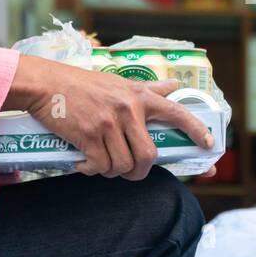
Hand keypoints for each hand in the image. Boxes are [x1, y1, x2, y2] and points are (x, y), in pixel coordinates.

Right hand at [6, 55, 213, 180]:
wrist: (46, 84)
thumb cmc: (82, 85)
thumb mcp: (120, 83)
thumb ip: (149, 89)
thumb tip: (176, 87)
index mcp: (139, 95)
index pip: (178, 112)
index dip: (197, 130)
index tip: (209, 145)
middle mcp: (128, 109)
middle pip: (148, 156)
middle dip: (140, 172)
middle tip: (131, 172)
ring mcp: (108, 123)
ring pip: (123, 166)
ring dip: (113, 172)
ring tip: (102, 164)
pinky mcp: (88, 135)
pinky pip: (100, 167)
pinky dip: (92, 171)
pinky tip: (84, 164)